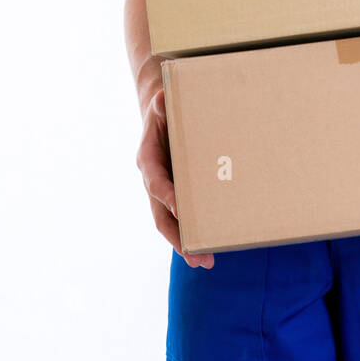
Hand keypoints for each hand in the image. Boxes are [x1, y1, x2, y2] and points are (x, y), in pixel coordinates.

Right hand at [136, 87, 213, 269]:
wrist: (162, 115)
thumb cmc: (165, 109)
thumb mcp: (162, 102)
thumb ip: (162, 103)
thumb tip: (163, 98)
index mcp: (148, 159)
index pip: (155, 182)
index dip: (166, 195)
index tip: (179, 209)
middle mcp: (154, 180)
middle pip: (161, 215)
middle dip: (177, 237)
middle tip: (195, 256)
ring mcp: (166, 191)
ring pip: (172, 223)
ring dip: (186, 244)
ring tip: (205, 262)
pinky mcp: (179, 194)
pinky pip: (184, 217)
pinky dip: (194, 233)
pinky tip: (211, 248)